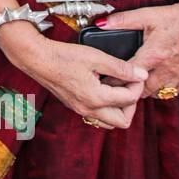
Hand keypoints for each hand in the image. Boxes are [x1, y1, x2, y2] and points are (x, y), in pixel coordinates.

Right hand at [0, 26, 147, 128]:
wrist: (37, 59)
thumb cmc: (63, 56)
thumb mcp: (97, 57)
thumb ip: (122, 68)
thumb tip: (142, 74)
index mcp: (97, 98)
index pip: (130, 99)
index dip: (138, 84)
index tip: (136, 72)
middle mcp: (89, 110)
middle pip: (123, 121)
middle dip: (131, 103)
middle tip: (128, 84)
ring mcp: (80, 110)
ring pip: (110, 122)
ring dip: (119, 109)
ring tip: (116, 87)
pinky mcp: (75, 106)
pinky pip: (97, 116)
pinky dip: (106, 107)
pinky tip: (102, 88)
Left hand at [101, 3, 178, 98]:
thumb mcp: (150, 15)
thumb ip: (124, 20)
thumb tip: (102, 23)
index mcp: (153, 55)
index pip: (126, 74)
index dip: (112, 78)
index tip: (103, 78)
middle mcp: (166, 69)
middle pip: (140, 90)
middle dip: (127, 89)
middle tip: (117, 85)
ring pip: (156, 93)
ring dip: (144, 91)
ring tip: (134, 85)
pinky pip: (172, 91)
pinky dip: (162, 90)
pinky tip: (156, 82)